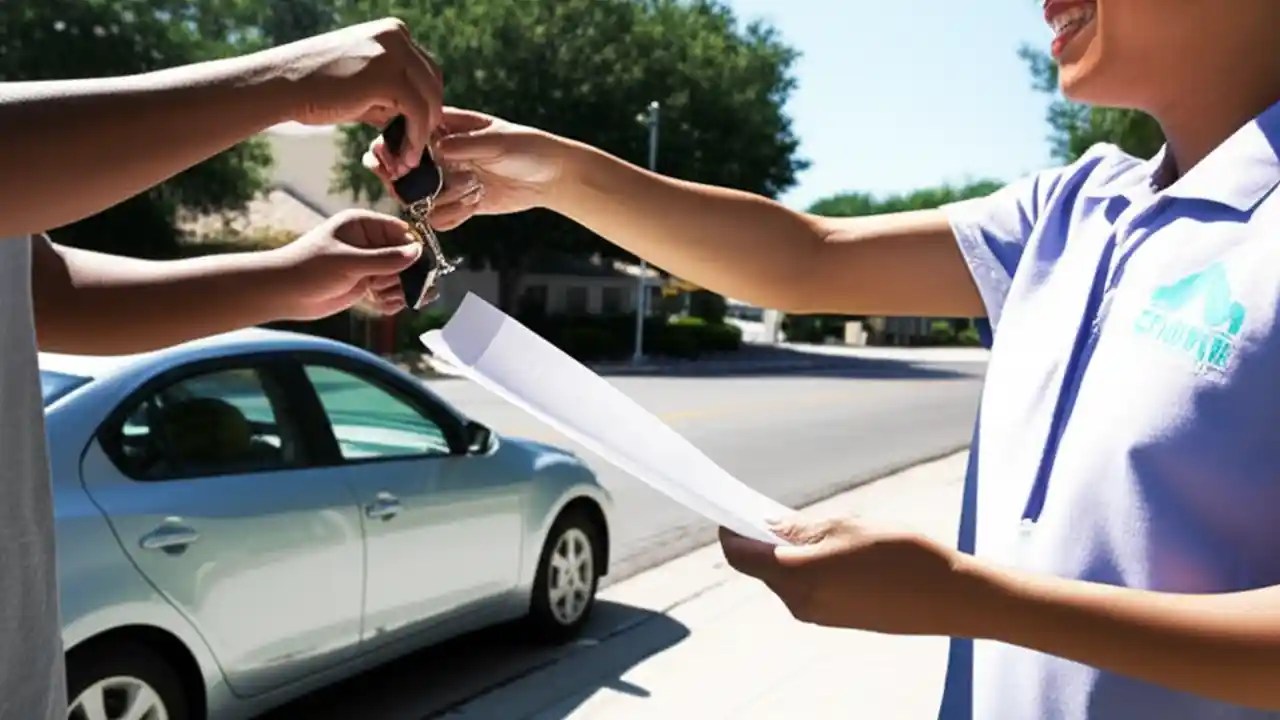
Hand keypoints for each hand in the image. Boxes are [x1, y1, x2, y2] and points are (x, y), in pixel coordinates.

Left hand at [269, 209, 422, 320]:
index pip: (401, 232)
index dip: (414, 249)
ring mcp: (368, 264)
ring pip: (400, 276)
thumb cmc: (310, 268)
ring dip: (400, 290)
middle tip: (409, 290)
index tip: (422, 268)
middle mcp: (369, 243)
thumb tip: (418, 252)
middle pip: (404, 257)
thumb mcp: (350, 261)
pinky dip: (391, 300)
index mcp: (364, 226)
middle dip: (408, 275)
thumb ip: (386, 258)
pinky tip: (383, 306)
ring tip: (386, 299)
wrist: (283, 293)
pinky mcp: (365, 285)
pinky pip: (389, 291)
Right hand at [274, 18, 443, 172]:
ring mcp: (394, 53)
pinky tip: (404, 156)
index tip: (417, 133)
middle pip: (433, 84)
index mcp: (394, 32)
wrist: (282, 85)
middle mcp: (398, 36)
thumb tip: (411, 121)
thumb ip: (389, 96)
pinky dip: (415, 139)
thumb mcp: (362, 85)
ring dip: (423, 135)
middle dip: (429, 120)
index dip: (426, 104)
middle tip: (416, 150)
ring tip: (408, 160)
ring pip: (430, 99)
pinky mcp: (388, 76)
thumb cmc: (315, 88)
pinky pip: (418, 112)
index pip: (426, 71)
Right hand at [362, 107, 568, 228]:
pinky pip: (441, 217)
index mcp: (447, 129)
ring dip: (441, 199)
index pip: (408, 135)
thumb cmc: (527, 147)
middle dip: (406, 181)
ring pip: (420, 198)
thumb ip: (465, 145)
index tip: (402, 161)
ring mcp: (450, 181)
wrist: (551, 177)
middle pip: (404, 170)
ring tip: (472, 189)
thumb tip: (435, 149)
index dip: (396, 148)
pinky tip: (474, 205)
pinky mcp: (461, 204)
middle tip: (420, 186)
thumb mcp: (497, 141)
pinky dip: (452, 216)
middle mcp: (442, 155)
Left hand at [719, 517, 973, 635]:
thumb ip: (800, 530)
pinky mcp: (837, 620)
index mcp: (795, 575)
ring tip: (817, 528)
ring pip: (785, 578)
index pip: (740, 556)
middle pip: (762, 568)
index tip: (731, 509)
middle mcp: (799, 602)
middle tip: (779, 512)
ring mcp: (818, 615)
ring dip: (789, 554)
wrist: (949, 596)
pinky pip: (807, 590)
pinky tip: (833, 551)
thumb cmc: (899, 553)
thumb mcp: (845, 527)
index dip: (730, 531)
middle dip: (763, 540)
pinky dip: (808, 568)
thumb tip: (767, 527)